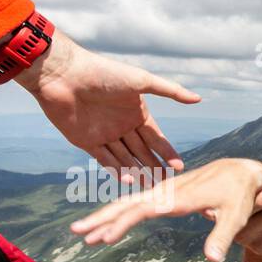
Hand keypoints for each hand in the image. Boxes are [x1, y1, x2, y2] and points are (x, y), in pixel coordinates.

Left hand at [13, 29, 200, 182]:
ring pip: (125, 159)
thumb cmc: (103, 72)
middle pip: (143, 152)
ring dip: (138, 173)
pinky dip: (116, 171)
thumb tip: (198, 99)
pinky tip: (129, 182)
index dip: (168, 153)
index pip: (157, 138)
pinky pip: (104, 160)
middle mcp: (122, 126)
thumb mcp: (141, 80)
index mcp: (137, 113)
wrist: (63, 73)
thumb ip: (170, 91)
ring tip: (151, 189)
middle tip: (168, 186)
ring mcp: (104, 135)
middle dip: (155, 168)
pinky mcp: (85, 141)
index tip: (180, 168)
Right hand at [70, 158, 261, 261]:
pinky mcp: (166, 194)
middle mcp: (167, 192)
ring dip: (105, 217)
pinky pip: (137, 204)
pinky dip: (119, 214)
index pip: (143, 210)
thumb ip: (223, 237)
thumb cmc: (240, 194)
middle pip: (127, 205)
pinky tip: (108, 224)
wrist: (241, 171)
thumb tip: (212, 259)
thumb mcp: (237, 216)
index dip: (122, 223)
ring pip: (128, 203)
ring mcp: (164, 192)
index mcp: (179, 197)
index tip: (104, 237)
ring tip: (84, 233)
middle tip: (77, 233)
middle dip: (101, 218)